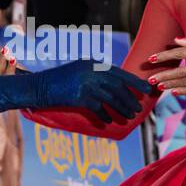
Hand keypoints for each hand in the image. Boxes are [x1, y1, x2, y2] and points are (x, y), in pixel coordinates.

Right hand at [34, 60, 153, 120]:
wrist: (39, 86)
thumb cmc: (59, 81)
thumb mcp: (80, 71)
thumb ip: (97, 74)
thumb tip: (116, 85)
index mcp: (93, 63)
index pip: (119, 73)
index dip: (134, 82)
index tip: (146, 90)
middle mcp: (91, 71)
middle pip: (118, 87)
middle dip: (130, 99)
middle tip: (138, 109)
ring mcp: (86, 83)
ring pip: (111, 99)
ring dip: (122, 109)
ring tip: (129, 117)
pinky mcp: (79, 96)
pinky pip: (98, 108)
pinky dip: (105, 116)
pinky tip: (109, 122)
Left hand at [147, 34, 185, 94]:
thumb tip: (176, 41)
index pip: (179, 53)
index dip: (164, 56)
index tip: (152, 59)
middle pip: (180, 71)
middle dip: (164, 75)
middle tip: (150, 78)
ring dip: (171, 84)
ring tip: (158, 86)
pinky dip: (185, 91)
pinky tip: (174, 91)